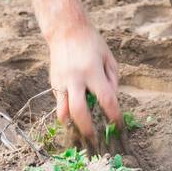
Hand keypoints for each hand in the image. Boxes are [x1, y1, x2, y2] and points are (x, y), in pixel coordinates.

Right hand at [46, 19, 121, 150]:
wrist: (66, 30)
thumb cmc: (92, 43)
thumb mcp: (109, 58)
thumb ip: (112, 80)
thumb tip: (111, 101)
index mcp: (93, 71)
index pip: (106, 99)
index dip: (114, 115)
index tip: (119, 125)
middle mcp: (75, 78)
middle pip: (80, 111)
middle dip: (88, 129)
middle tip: (95, 140)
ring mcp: (61, 82)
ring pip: (64, 112)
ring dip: (73, 127)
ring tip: (81, 137)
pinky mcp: (53, 83)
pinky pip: (59, 105)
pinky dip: (66, 115)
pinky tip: (74, 122)